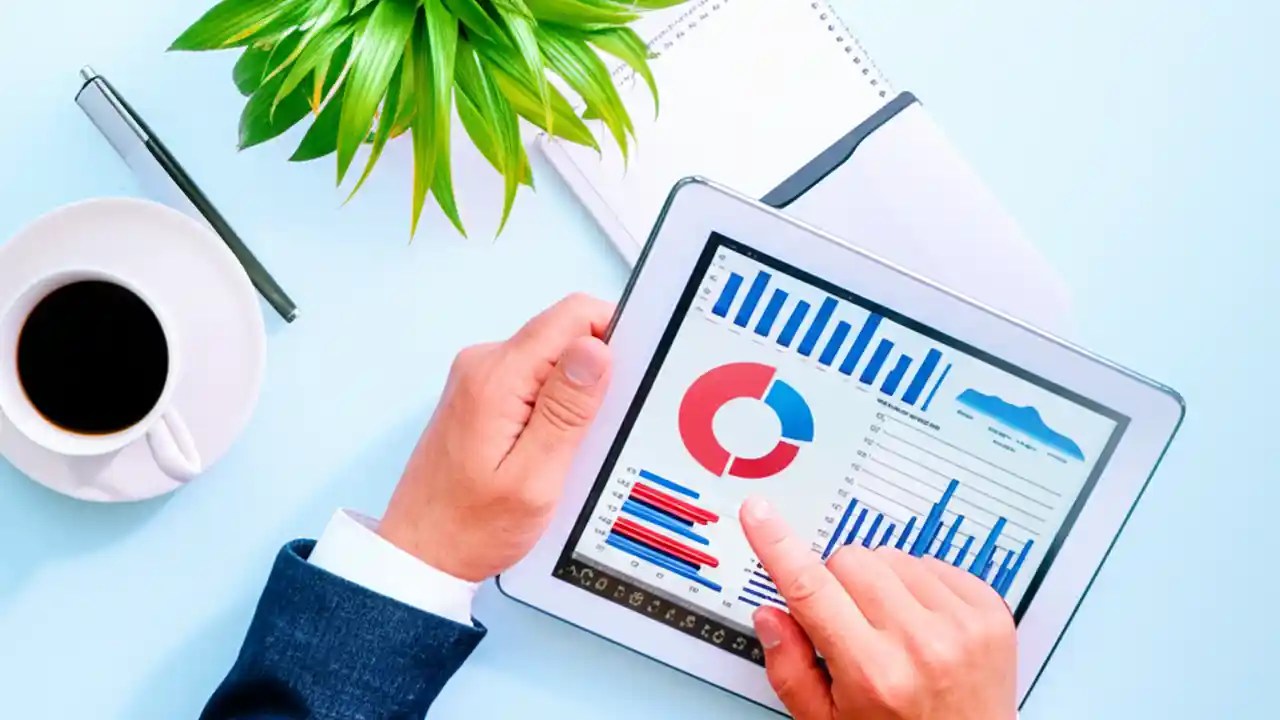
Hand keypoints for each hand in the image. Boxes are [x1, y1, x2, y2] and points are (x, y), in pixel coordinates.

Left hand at [379, 294, 613, 580]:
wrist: (420, 555)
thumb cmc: (472, 529)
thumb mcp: (535, 479)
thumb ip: (567, 411)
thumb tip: (596, 348)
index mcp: (497, 377)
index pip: (572, 316)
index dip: (613, 335)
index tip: (631, 377)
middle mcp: (483, 365)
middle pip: (564, 335)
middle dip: (596, 373)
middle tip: (600, 431)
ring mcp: (479, 379)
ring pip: (552, 360)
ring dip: (575, 396)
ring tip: (573, 450)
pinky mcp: (481, 396)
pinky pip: (533, 381)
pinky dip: (555, 408)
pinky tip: (554, 450)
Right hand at [740, 498, 1016, 719]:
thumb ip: (789, 668)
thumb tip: (770, 614)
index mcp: (873, 674)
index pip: (811, 590)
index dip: (779, 545)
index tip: (760, 514)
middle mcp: (921, 645)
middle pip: (850, 559)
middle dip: (837, 584)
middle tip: (848, 626)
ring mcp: (963, 626)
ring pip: (892, 556)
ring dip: (881, 584)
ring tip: (892, 630)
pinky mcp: (992, 613)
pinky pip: (934, 563)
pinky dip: (920, 586)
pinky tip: (924, 625)